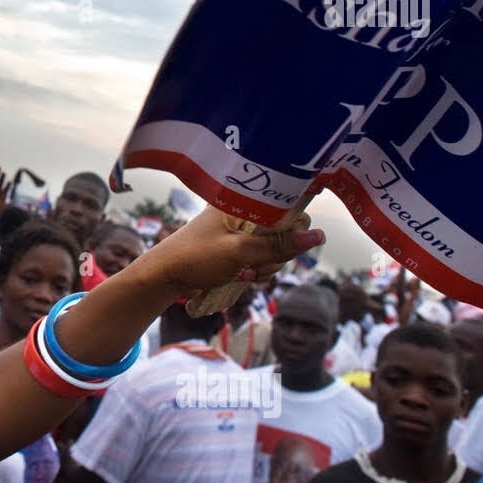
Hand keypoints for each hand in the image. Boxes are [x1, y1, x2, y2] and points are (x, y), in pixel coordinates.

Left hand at [136, 208, 323, 298]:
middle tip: (256, 267)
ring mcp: (240, 234)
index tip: (283, 248)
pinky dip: (256, 272)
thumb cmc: (197, 257)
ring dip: (265, 267)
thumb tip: (318, 237)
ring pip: (273, 251)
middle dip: (276, 255)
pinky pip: (260, 260)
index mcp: (243, 203)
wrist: (164, 277)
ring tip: (244, 275)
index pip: (286, 208)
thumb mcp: (240, 252)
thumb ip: (279, 245)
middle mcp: (244, 215)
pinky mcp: (236, 251)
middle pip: (283, 233)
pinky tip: (241, 279)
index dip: (292, 230)